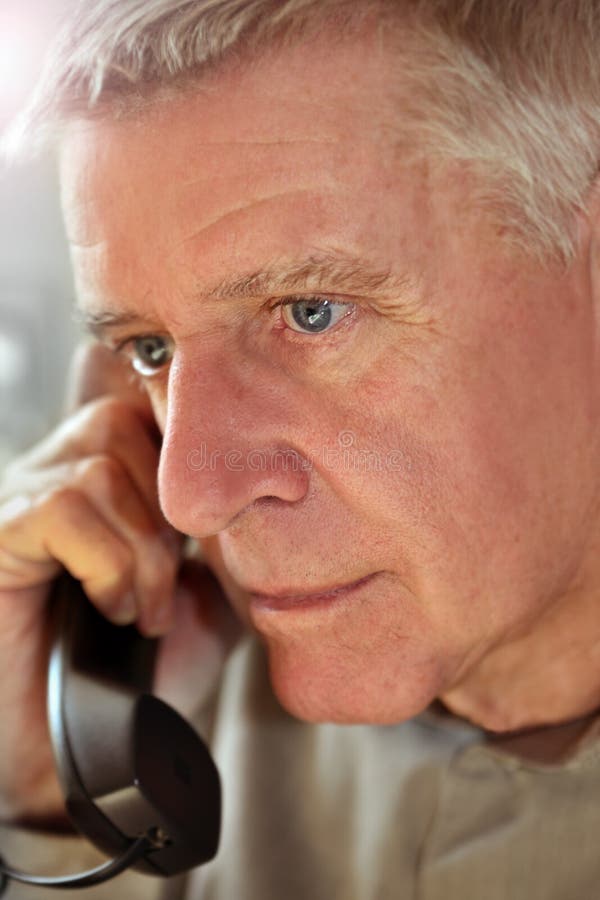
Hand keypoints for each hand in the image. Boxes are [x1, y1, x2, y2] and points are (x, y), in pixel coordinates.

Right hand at [0, 342, 237, 825]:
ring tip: (141, 611)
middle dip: (172, 512)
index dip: (194, 448)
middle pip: (130, 422)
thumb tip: (262, 493)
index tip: (213, 520)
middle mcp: (64, 468)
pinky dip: (105, 563)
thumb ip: (232, 542)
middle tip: (172, 584)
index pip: (155, 404)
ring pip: (102, 467)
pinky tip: (109, 608)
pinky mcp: (0, 533)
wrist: (85, 746)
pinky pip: (62, 508)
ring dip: (142, 550)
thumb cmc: (142, 671)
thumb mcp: (212, 597)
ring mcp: (25, 495)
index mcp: (115, 472)